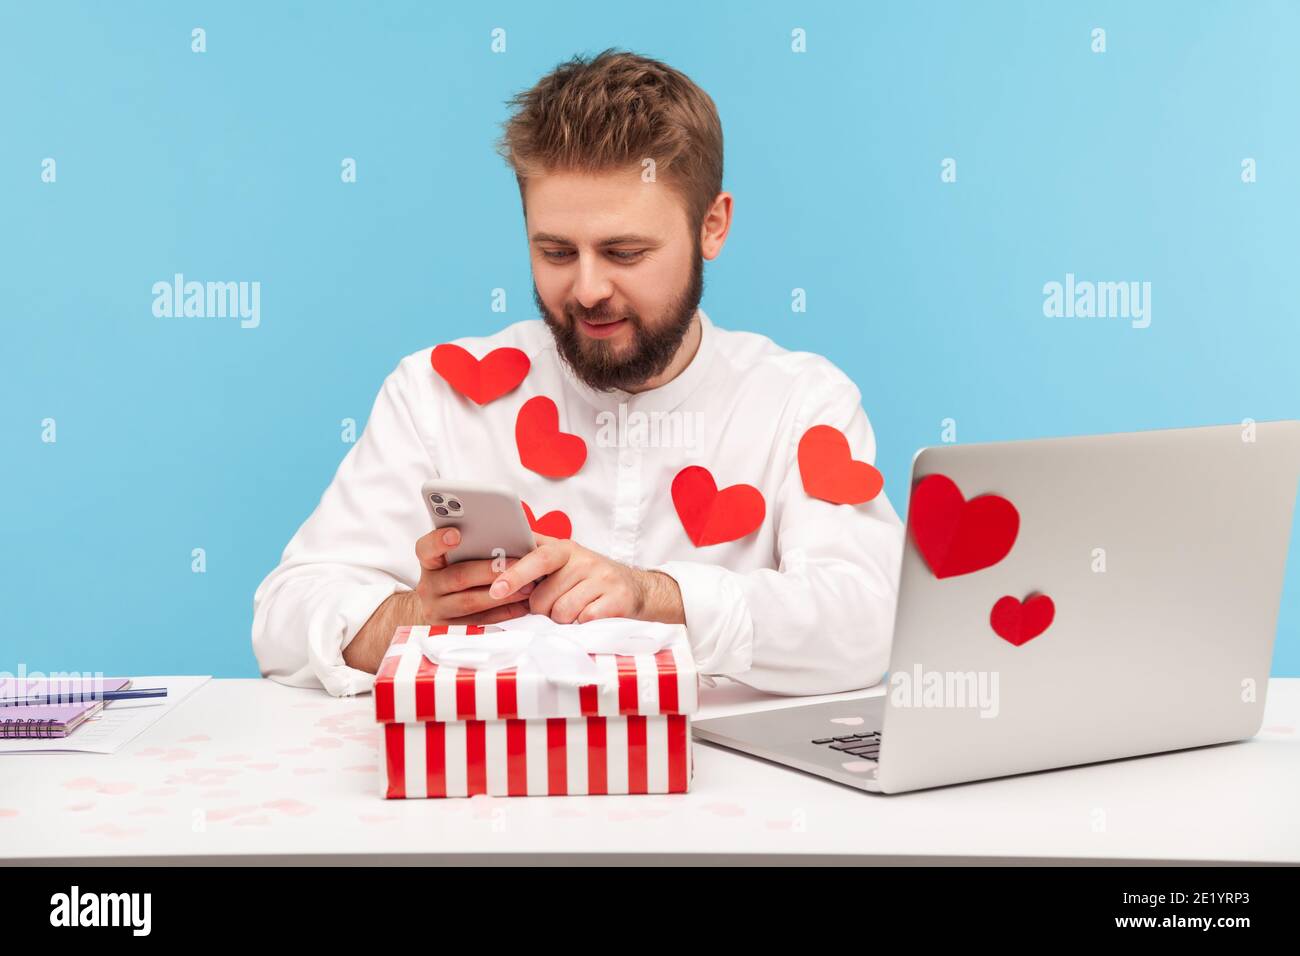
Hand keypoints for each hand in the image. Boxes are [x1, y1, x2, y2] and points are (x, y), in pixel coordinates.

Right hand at [413, 527, 533, 625]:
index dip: (439, 541)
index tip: (456, 535)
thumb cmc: (458, 572)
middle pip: (458, 577)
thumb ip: (473, 545)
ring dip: (502, 595)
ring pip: (470, 602)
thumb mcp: (456, 557)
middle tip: (517, 564)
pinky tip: (523, 604)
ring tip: (527, 586)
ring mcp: (436, 610)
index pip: (425, 549)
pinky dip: (504, 612)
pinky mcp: (451, 629)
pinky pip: (480, 622)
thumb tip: (507, 534)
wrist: (439, 606)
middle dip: (490, 571)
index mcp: (429, 562)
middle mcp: (428, 586)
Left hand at [487, 534, 684, 624]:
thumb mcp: (565, 562)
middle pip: (544, 597)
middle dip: (542, 609)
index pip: (536, 557)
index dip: (514, 574)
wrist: (638, 589)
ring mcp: (603, 578)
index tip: (496, 590)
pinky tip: (590, 615)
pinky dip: (582, 624)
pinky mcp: (618, 599)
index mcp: (566, 548)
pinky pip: (584, 620)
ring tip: (575, 609)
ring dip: (563, 619)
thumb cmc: (591, 579)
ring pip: (562, 612)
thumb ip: (534, 560)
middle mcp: (584, 559)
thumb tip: (496, 573)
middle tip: (555, 604)